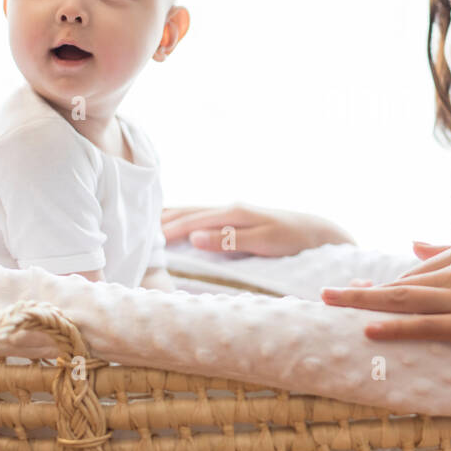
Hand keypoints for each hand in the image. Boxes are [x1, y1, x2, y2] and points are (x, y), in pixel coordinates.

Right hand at [159, 203, 354, 256]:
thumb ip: (229, 239)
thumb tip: (195, 236)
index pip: (193, 221)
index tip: (144, 241)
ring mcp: (233, 210)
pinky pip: (203, 214)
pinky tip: (177, 219)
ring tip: (146, 221)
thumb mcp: (264, 243)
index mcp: (234, 213)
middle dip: (162, 219)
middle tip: (132, 230)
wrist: (317, 232)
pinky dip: (184, 216)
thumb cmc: (293, 240)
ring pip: (193, 210)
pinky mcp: (237, 216)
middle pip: (188, 211)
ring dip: (170, 215)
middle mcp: (230, 208)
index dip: (168, 231)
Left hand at [321, 241, 450, 365]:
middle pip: (401, 282)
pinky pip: (423, 326)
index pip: (416, 270)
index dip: (385, 282)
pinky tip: (368, 328)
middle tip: (329, 294)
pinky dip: (393, 326)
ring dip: (364, 301)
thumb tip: (413, 244)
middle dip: (364, 288)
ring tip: (332, 303)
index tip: (360, 287)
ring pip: (403, 300)